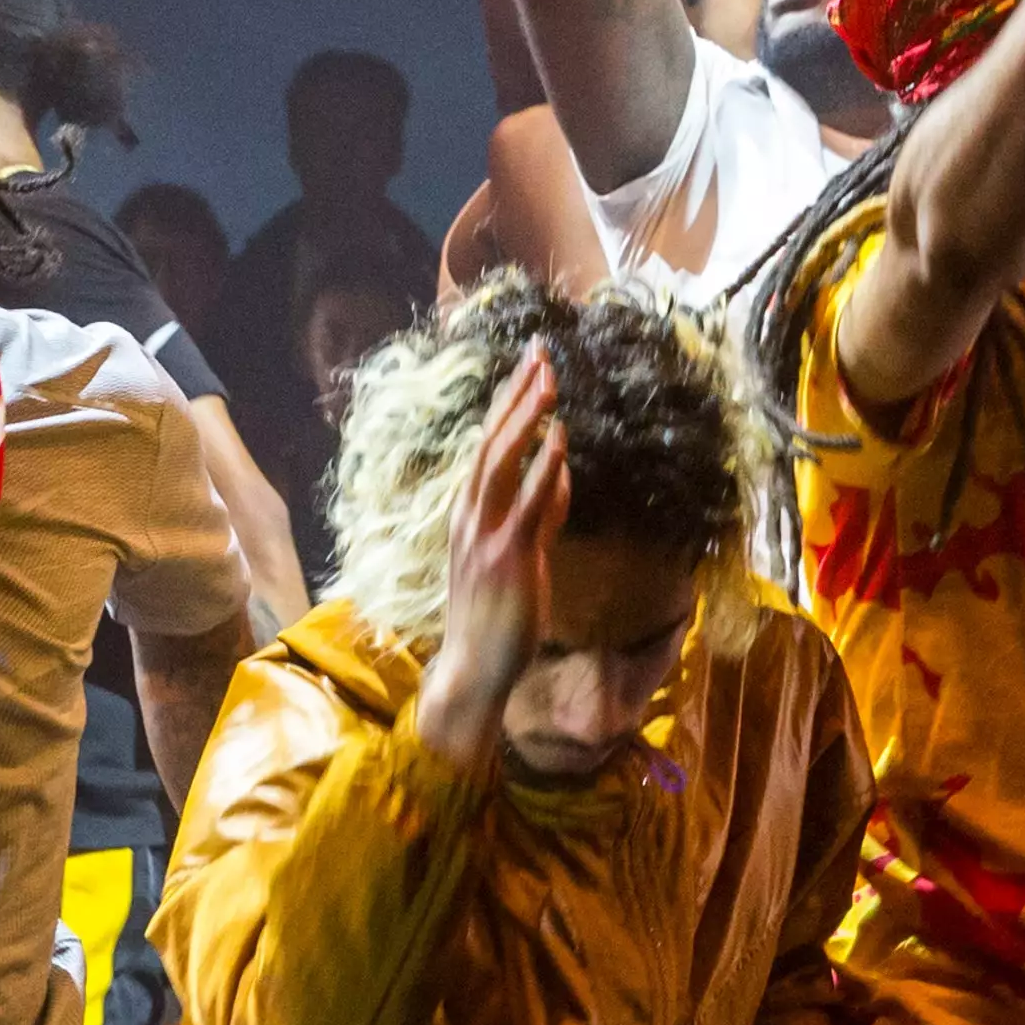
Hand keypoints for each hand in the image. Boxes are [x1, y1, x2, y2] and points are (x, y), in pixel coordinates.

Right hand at [408, 345, 564, 770]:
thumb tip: (558, 476)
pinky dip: (540, 468)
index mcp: (466, 514)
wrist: (473, 670)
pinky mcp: (506, 558)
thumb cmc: (494, 619)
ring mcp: (484, 536)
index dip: (506, 404)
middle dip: (516, 396)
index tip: (527, 367)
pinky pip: (525, 505)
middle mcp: (468, 517)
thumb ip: (538, 515)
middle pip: (490, 442)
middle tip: (539, 354)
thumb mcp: (518, 556)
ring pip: (500, 463)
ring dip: (525, 419)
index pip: (486, 446)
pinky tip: (557, 438)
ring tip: (548, 381)